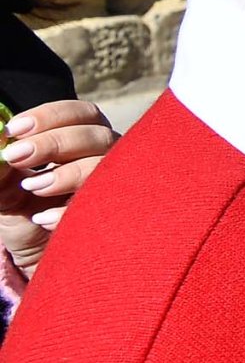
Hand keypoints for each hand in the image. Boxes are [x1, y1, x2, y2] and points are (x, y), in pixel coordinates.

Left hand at [0, 99, 116, 270]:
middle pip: (94, 135)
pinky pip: (104, 205)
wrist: (35, 248)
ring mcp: (114, 183)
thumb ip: (1, 166)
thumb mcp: (4, 185)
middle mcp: (106, 154)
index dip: (50, 116)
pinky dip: (70, 210)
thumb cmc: (22, 205)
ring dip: (65, 174)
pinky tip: (43, 219)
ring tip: (32, 188)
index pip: (79, 113)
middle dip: (53, 142)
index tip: (14, 130)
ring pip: (103, 167)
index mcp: (83, 136)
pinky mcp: (115, 213)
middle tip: (16, 156)